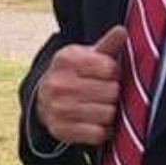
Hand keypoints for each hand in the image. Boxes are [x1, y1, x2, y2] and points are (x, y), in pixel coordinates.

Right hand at [35, 25, 126, 145]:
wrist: (43, 98)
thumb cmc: (74, 73)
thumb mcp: (86, 55)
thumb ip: (107, 45)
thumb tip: (122, 30)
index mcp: (66, 60)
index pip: (110, 68)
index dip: (114, 72)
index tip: (108, 74)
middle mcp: (59, 83)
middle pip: (111, 92)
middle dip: (113, 92)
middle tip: (106, 91)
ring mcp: (58, 108)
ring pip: (107, 114)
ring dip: (110, 112)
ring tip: (102, 106)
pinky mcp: (61, 130)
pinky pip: (98, 134)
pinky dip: (103, 130)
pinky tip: (97, 122)